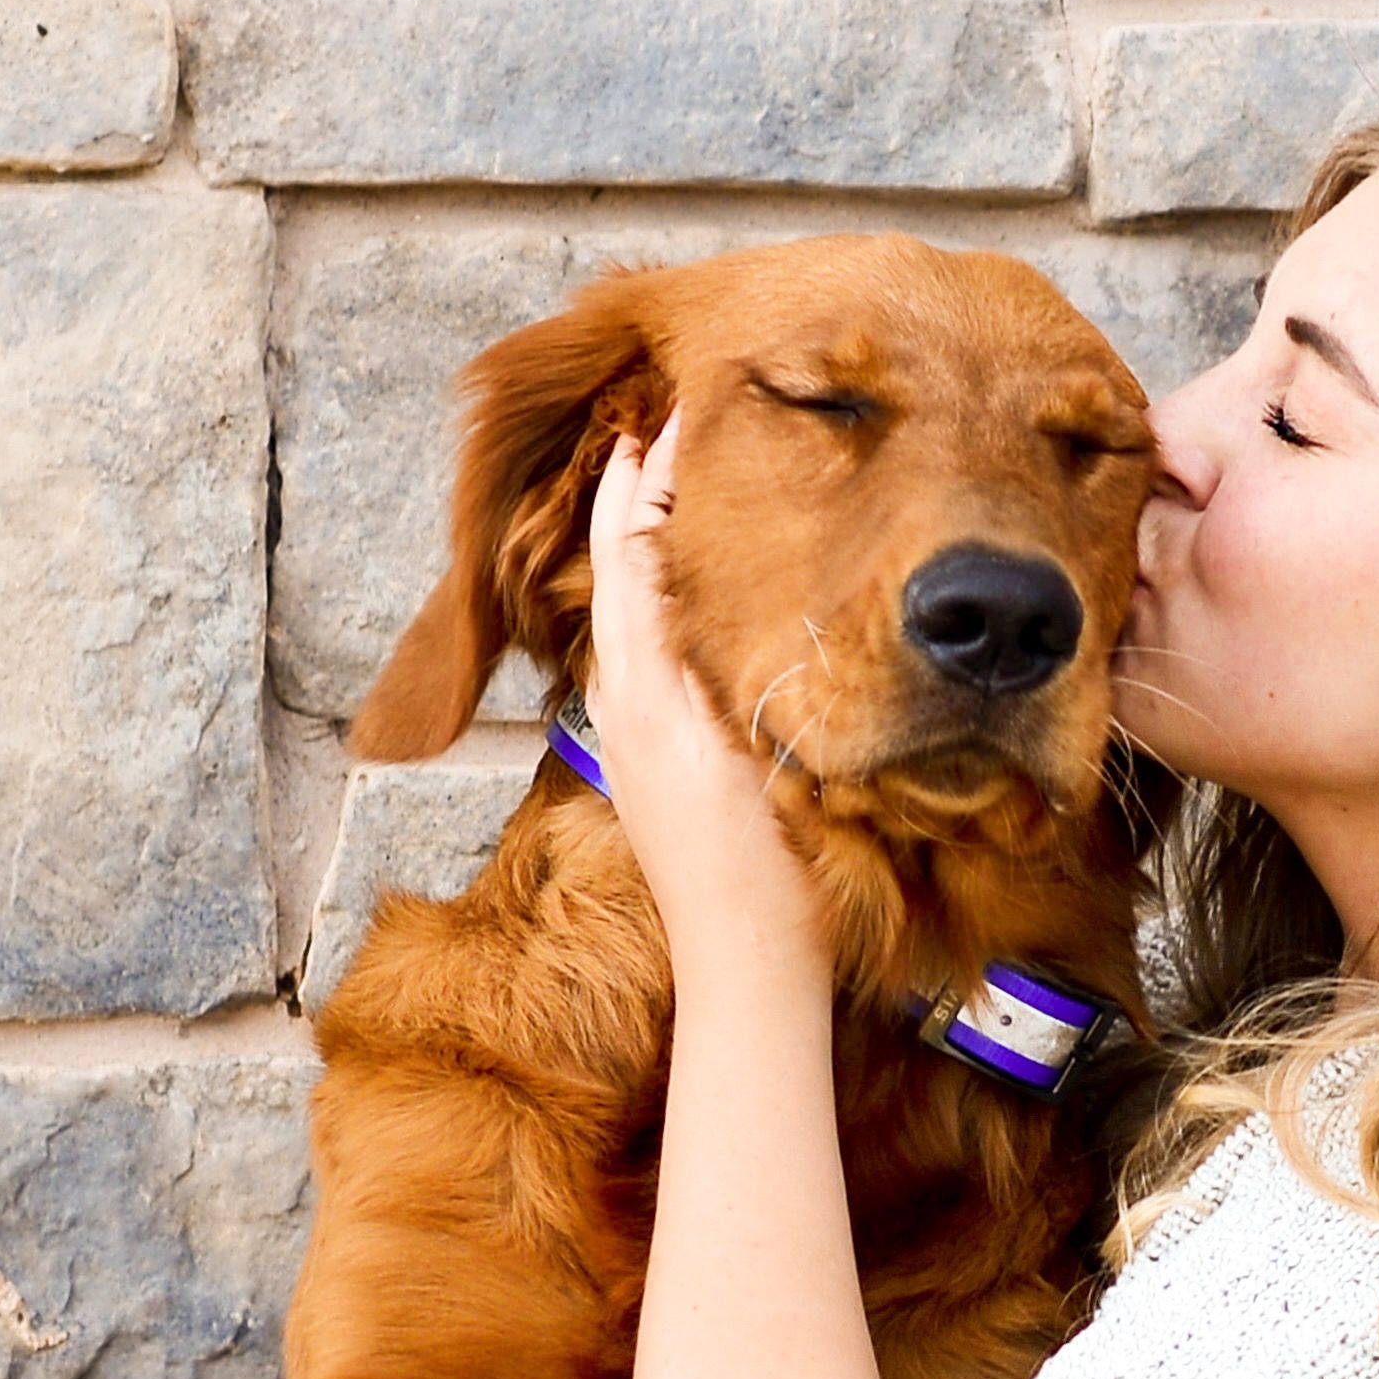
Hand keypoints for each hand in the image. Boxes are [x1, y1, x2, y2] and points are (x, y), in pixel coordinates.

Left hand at [586, 416, 830, 995]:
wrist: (752, 965)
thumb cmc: (753, 866)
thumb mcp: (716, 741)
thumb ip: (682, 647)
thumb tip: (655, 551)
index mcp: (636, 686)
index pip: (626, 550)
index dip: (642, 479)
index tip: (674, 413)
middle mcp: (627, 702)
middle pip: (624, 572)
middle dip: (644, 499)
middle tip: (683, 432)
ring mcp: (646, 734)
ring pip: (640, 610)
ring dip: (661, 547)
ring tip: (701, 491)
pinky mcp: (671, 762)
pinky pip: (659, 653)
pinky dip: (677, 601)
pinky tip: (718, 598)